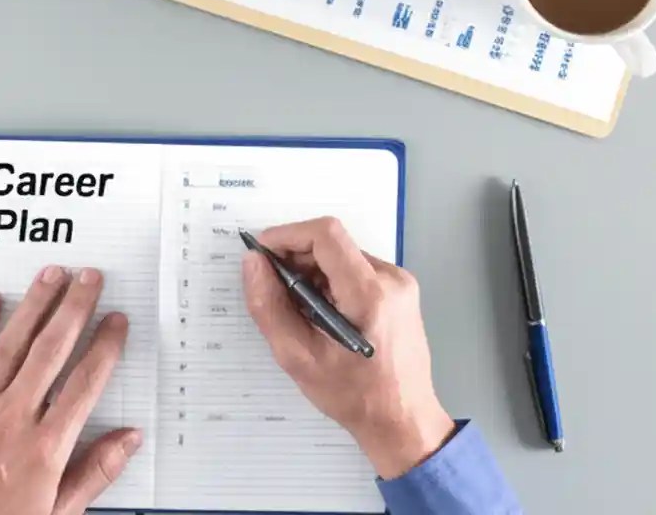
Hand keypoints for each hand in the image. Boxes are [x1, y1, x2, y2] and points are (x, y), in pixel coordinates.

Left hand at [0, 266, 141, 514]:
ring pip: (11, 345)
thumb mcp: (58, 514)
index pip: (85, 383)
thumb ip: (94, 472)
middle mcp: (12, 420)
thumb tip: (127, 441)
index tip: (116, 323)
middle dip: (74, 309)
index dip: (105, 347)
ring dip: (33, 305)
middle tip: (89, 279)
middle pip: (51, 350)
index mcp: (45, 448)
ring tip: (50, 276)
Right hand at [241, 218, 453, 478]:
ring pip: (342, 257)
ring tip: (301, 314)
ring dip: (313, 274)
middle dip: (296, 260)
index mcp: (369, 294)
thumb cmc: (353, 396)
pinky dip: (332, 283)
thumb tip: (253, 264)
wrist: (403, 421)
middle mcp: (391, 279)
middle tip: (275, 293)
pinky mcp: (400, 292)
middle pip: (332, 245)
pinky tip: (323, 316)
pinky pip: (356, 270)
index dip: (287, 235)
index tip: (261, 254)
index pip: (326, 235)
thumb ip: (270, 306)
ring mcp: (400, 284)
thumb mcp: (298, 357)